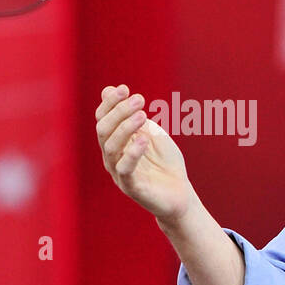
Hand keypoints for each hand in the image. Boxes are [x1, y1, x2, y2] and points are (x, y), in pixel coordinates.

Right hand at [96, 84, 196, 226]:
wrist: (181, 196)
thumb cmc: (166, 165)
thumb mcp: (152, 134)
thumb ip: (134, 115)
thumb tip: (110, 88)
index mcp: (115, 143)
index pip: (103, 119)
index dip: (110, 103)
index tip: (125, 88)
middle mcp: (111, 157)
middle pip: (104, 130)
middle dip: (119, 111)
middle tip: (139, 99)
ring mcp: (119, 173)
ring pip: (110, 147)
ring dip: (125, 127)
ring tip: (143, 114)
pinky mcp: (131, 187)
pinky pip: (124, 169)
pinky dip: (132, 152)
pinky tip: (144, 139)